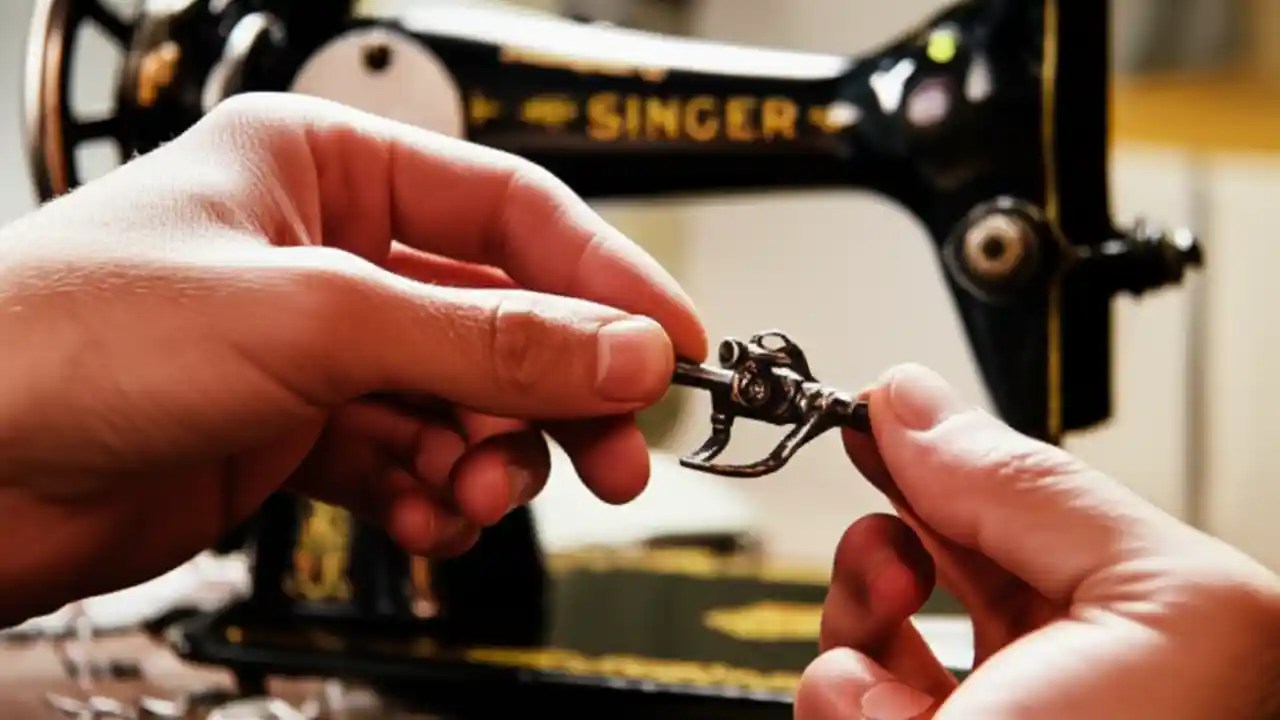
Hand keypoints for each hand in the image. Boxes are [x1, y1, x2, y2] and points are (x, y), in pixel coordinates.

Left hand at [0, 93, 705, 625]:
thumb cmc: (60, 341)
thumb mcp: (313, 320)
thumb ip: (485, 340)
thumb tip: (620, 348)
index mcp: (324, 166)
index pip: (511, 211)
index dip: (604, 279)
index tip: (672, 344)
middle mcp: (327, 252)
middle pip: (498, 316)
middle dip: (559, 390)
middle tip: (616, 450)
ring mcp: (313, 347)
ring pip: (461, 400)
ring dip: (491, 457)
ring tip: (481, 495)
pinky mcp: (294, 432)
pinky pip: (409, 461)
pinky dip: (434, 497)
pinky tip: (430, 518)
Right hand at [796, 365, 1279, 718]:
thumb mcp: (1148, 608)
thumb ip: (1031, 487)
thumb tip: (917, 400)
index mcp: (1140, 625)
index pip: (1031, 507)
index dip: (953, 451)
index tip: (880, 411)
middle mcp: (1056, 677)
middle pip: (942, 555)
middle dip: (900, 529)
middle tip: (892, 530)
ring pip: (871, 624)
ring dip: (863, 614)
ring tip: (889, 636)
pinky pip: (833, 697)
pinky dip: (845, 698)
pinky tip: (885, 718)